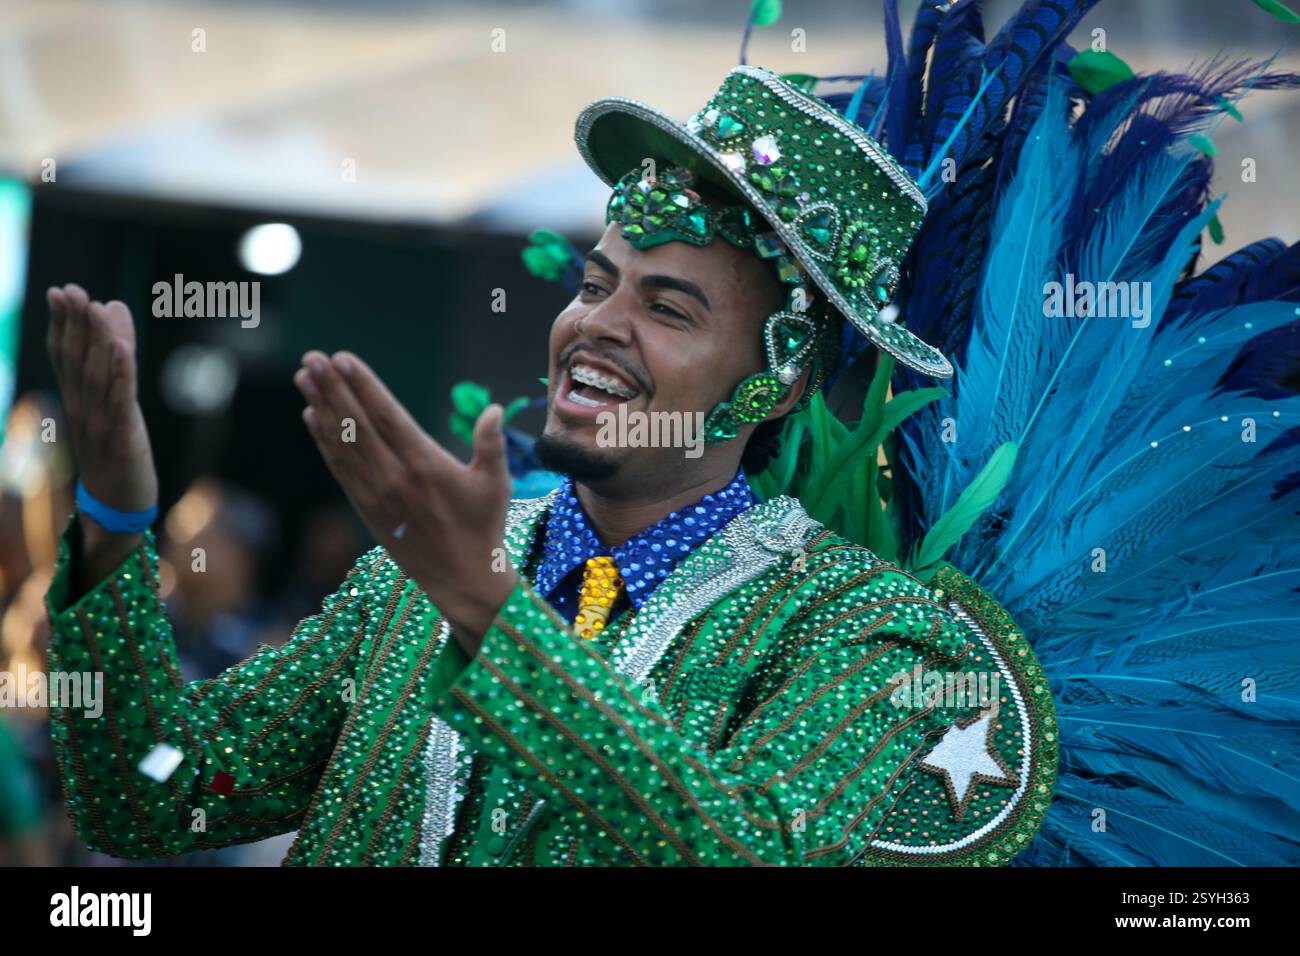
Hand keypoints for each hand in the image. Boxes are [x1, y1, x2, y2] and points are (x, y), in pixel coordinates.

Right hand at [45, 285, 158, 585]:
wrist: (117, 505)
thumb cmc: (116, 450)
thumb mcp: (115, 404)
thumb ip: (117, 363)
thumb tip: (115, 322)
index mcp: (77, 400)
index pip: (64, 356)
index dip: (62, 324)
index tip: (60, 291)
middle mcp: (82, 408)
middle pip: (76, 360)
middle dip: (74, 323)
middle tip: (71, 290)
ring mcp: (99, 423)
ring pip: (95, 375)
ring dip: (95, 341)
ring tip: (94, 307)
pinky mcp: (122, 436)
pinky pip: (120, 400)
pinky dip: (121, 372)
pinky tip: (121, 348)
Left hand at [294, 350, 515, 651]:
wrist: (461, 578)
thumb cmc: (483, 526)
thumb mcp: (495, 483)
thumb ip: (492, 443)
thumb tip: (494, 409)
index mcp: (425, 464)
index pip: (387, 416)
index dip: (363, 386)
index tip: (343, 359)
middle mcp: (394, 476)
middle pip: (356, 424)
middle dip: (332, 388)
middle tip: (313, 359)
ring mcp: (376, 493)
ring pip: (342, 443)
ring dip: (321, 408)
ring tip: (304, 379)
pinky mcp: (366, 508)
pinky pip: (339, 468)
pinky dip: (323, 442)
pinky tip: (312, 419)